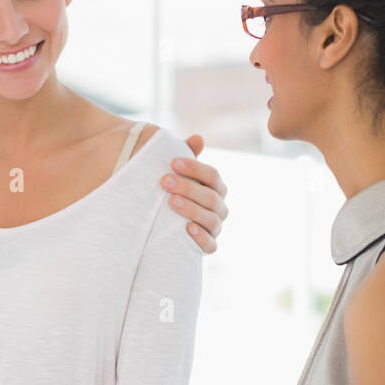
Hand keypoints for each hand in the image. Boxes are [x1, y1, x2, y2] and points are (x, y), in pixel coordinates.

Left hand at [160, 135, 227, 254]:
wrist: (167, 229)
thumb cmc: (176, 195)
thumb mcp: (180, 177)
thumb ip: (188, 158)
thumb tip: (198, 138)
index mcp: (216, 189)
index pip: (212, 176)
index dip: (194, 168)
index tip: (172, 163)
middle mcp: (220, 208)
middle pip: (211, 196)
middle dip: (188, 187)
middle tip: (165, 181)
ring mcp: (215, 228)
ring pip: (211, 218)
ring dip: (191, 209)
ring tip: (171, 202)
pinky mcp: (208, 246)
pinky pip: (210, 245)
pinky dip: (201, 237)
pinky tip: (187, 229)